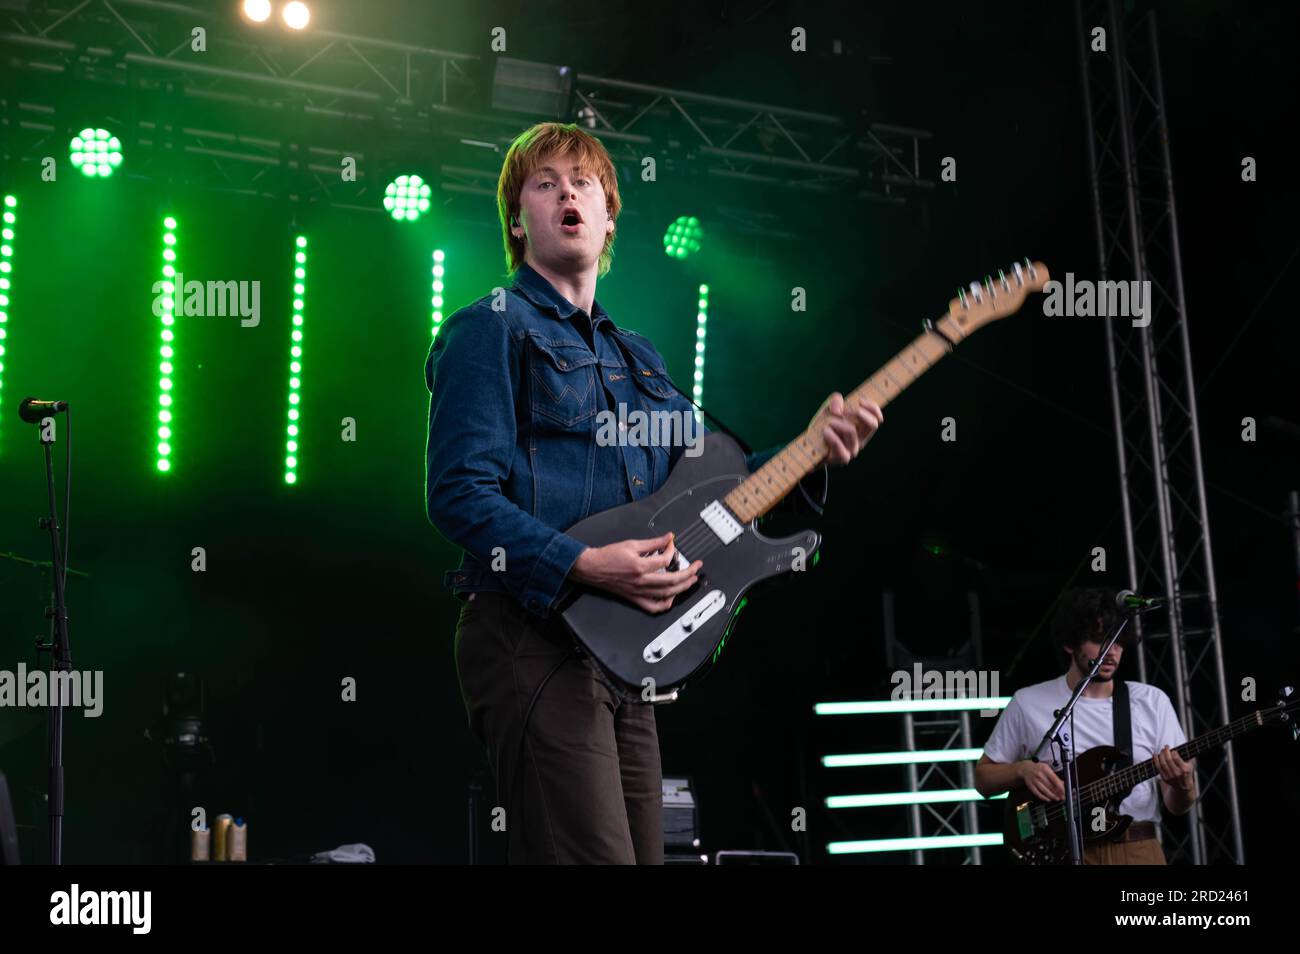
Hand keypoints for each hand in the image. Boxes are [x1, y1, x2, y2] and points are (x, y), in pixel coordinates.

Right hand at [569, 532, 701, 613]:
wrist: (592, 568)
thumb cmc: (608, 556)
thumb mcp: (631, 544)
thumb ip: (652, 542)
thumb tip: (668, 538)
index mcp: (640, 566)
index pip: (665, 560)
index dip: (672, 551)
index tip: (672, 545)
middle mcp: (641, 581)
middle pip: (672, 580)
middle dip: (688, 573)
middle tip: (696, 567)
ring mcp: (639, 592)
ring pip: (666, 594)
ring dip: (682, 588)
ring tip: (691, 581)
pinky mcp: (635, 598)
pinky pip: (653, 607)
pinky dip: (665, 604)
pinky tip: (671, 598)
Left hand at [809, 392, 881, 465]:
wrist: (810, 448)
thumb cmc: (822, 427)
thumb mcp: (828, 409)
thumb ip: (836, 400)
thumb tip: (838, 410)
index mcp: (862, 429)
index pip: (877, 419)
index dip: (872, 407)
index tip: (860, 400)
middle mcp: (860, 440)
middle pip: (873, 424)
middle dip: (858, 412)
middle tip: (844, 411)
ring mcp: (852, 450)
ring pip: (851, 430)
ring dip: (836, 422)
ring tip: (827, 424)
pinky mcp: (842, 457)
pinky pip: (838, 442)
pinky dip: (829, 434)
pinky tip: (824, 432)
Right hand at [1019, 760, 1065, 801]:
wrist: (1025, 768)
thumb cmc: (1038, 768)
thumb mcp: (1047, 769)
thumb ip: (1055, 776)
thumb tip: (1063, 784)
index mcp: (1045, 769)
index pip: (1055, 779)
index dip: (1060, 787)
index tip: (1065, 791)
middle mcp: (1039, 775)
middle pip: (1050, 786)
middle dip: (1057, 793)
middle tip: (1062, 796)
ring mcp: (1034, 780)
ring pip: (1044, 790)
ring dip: (1052, 796)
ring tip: (1057, 798)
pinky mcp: (1030, 785)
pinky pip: (1037, 793)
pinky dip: (1043, 797)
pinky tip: (1048, 799)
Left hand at [1154, 745, 1194, 790]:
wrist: (1184, 786)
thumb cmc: (1187, 773)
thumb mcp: (1191, 765)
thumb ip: (1188, 757)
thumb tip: (1184, 747)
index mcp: (1184, 769)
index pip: (1176, 758)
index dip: (1172, 752)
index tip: (1172, 750)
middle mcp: (1177, 773)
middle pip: (1168, 759)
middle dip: (1166, 751)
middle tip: (1166, 747)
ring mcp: (1170, 776)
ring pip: (1162, 763)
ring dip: (1160, 754)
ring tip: (1161, 750)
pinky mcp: (1164, 778)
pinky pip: (1158, 767)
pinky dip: (1155, 760)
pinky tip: (1155, 755)